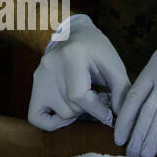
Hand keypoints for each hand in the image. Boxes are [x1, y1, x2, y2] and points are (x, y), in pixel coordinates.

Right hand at [28, 14, 130, 130]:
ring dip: (78, 111)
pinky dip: (54, 122)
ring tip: (85, 97)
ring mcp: (40, 76)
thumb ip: (121, 93)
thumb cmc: (97, 51)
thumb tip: (120, 121)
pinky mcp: (35, 85)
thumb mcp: (114, 67)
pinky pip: (36, 117)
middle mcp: (50, 65)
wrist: (74, 34)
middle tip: (98, 98)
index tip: (109, 114)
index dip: (98, 110)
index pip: (79, 96)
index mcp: (72, 54)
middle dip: (90, 109)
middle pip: (71, 107)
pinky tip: (68, 110)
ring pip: (61, 114)